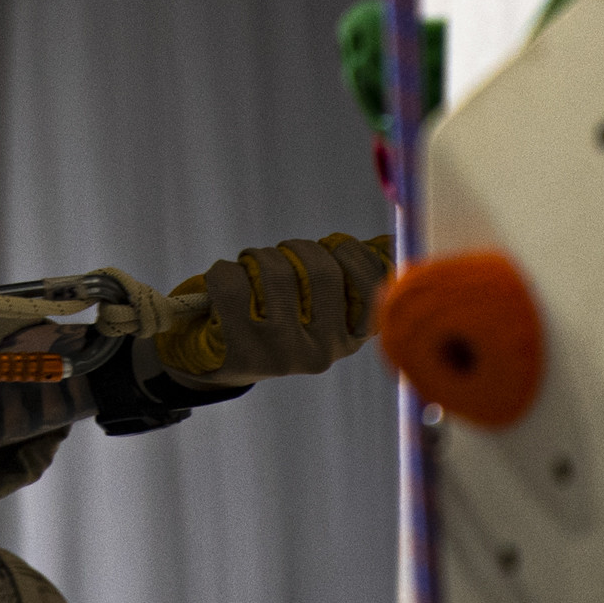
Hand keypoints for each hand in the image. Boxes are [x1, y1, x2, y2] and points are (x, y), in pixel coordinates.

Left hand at [155, 233, 392, 386]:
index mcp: (349, 339)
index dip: (347, 251)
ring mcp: (281, 354)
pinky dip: (223, 272)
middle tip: (277, 256)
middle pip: (319, 268)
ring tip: (248, 271)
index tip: (329, 247)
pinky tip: (221, 288)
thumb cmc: (273, 317)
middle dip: (293, 249)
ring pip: (275, 270)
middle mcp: (321, 352)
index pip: (372, 284)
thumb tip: (389, 240)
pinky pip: (233, 282)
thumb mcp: (318, 304)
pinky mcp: (239, 350)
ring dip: (256, 257)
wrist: (215, 362)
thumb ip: (351, 274)